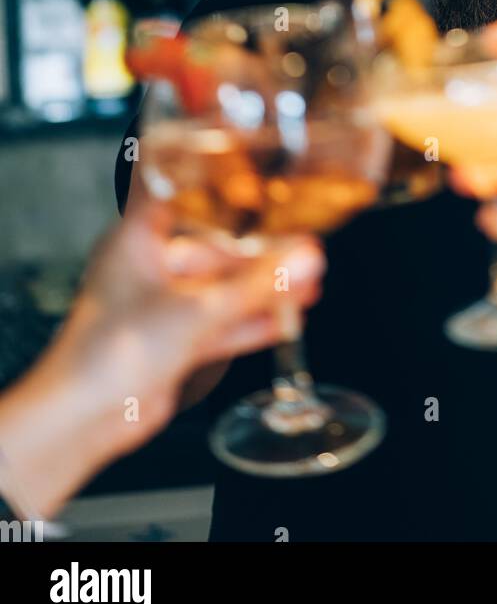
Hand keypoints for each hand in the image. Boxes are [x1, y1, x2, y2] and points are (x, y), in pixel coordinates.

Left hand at [43, 197, 324, 458]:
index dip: (225, 189)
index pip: (185, 198)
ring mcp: (159, 307)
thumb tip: (305, 259)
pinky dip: (249, 322)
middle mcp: (147, 267)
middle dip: (259, 256)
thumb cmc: (111, 352)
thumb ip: (257, 286)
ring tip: (307, 282)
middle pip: (214, 250)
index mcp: (136, 239)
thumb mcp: (197, 310)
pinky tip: (285, 319)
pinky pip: (218, 324)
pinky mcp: (170, 343)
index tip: (265, 184)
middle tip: (302, 250)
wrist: (82, 419)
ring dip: (260, 291)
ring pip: (220, 291)